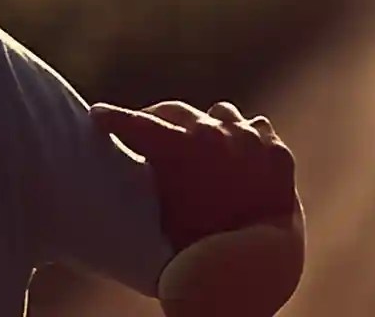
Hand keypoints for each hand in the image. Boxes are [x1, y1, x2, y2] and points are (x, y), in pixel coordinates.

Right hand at [90, 101, 297, 250]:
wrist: (256, 262)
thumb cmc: (195, 247)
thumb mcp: (158, 214)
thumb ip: (151, 182)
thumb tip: (140, 168)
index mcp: (176, 146)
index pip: (135, 123)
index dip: (112, 118)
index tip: (98, 114)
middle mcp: (213, 132)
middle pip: (177, 112)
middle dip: (158, 120)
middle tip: (148, 127)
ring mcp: (248, 138)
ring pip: (221, 114)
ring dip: (208, 124)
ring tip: (202, 138)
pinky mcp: (276, 151)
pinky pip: (257, 130)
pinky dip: (246, 138)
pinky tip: (242, 146)